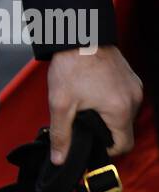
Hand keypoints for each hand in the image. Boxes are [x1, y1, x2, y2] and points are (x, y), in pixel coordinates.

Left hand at [47, 45, 142, 163]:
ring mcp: (134, 86)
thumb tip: (59, 160)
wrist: (79, 32)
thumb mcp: (61, 103)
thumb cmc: (72, 63)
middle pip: (124, 129)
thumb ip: (61, 134)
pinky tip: (92, 92)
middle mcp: (133, 99)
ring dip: (107, 115)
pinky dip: (111, 100)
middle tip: (82, 122)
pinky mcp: (130, 76)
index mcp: (121, 110)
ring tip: (86, 105)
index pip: (123, 145)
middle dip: (104, 130)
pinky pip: (124, 98)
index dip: (106, 149)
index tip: (90, 143)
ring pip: (124, 113)